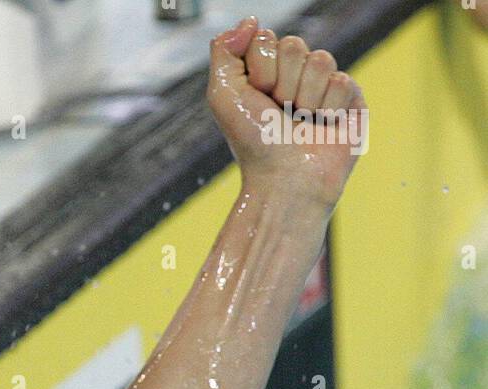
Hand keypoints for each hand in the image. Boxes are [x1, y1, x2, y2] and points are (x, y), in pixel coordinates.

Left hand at [207, 16, 367, 211]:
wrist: (284, 181)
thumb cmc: (254, 144)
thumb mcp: (222, 95)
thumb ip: (224, 50)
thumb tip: (251, 21)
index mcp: (267, 71)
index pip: (266, 38)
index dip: (260, 68)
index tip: (257, 97)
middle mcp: (296, 76)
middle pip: (294, 44)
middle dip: (282, 82)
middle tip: (279, 113)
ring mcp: (324, 86)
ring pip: (321, 59)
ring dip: (304, 97)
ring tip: (301, 123)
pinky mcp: (351, 101)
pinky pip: (343, 80)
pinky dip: (328, 108)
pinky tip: (322, 128)